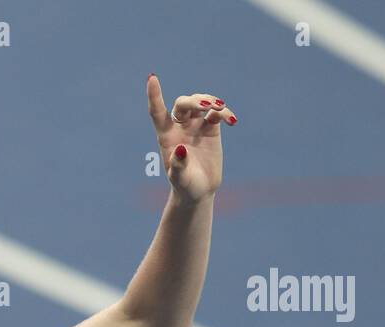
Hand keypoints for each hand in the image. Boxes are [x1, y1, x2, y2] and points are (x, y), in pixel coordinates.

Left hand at [146, 74, 236, 204]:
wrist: (200, 189)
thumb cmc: (185, 185)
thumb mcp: (180, 179)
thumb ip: (178, 165)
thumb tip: (180, 149)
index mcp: (166, 136)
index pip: (157, 112)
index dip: (154, 95)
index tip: (152, 78)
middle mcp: (179, 126)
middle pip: (183, 104)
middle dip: (194, 101)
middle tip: (206, 106)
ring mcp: (195, 125)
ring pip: (200, 103)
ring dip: (210, 101)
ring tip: (219, 108)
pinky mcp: (211, 128)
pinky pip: (217, 113)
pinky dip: (224, 113)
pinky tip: (232, 121)